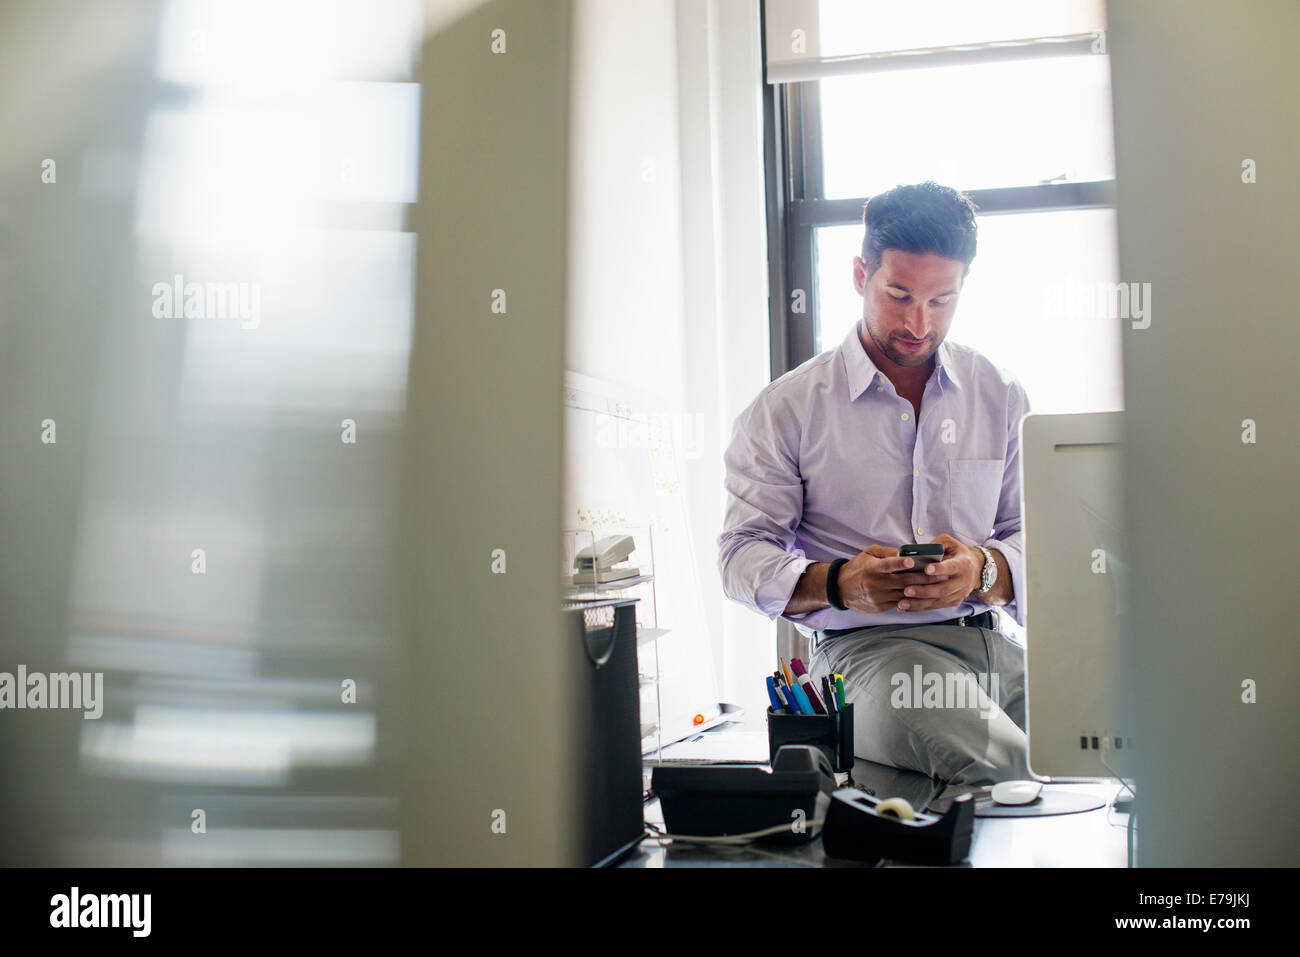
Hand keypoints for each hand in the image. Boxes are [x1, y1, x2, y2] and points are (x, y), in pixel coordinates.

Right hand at [836, 544, 951, 614]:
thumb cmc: (858, 568)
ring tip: (938, 585)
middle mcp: (876, 584)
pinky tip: (925, 595)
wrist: (841, 589)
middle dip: (924, 578)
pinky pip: (900, 603)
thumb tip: (907, 553)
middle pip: (903, 582)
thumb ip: (888, 553)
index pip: (888, 565)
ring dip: (922, 590)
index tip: (913, 561)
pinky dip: (912, 599)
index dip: (900, 563)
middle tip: (941, 574)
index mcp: (872, 568)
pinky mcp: (881, 607)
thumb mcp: (869, 554)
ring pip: (905, 594)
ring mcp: (878, 597)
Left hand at [895, 534, 981, 612]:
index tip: (926, 569)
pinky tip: (906, 607)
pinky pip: (936, 606)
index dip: (939, 569)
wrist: (976, 569)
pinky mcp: (954, 601)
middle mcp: (963, 580)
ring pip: (939, 600)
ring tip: (902, 603)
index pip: (952, 567)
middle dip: (924, 590)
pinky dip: (920, 607)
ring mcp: (959, 593)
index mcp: (963, 563)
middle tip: (907, 590)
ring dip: (919, 603)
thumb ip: (935, 545)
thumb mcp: (949, 543)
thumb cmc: (957, 553)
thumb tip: (917, 552)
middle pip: (944, 588)